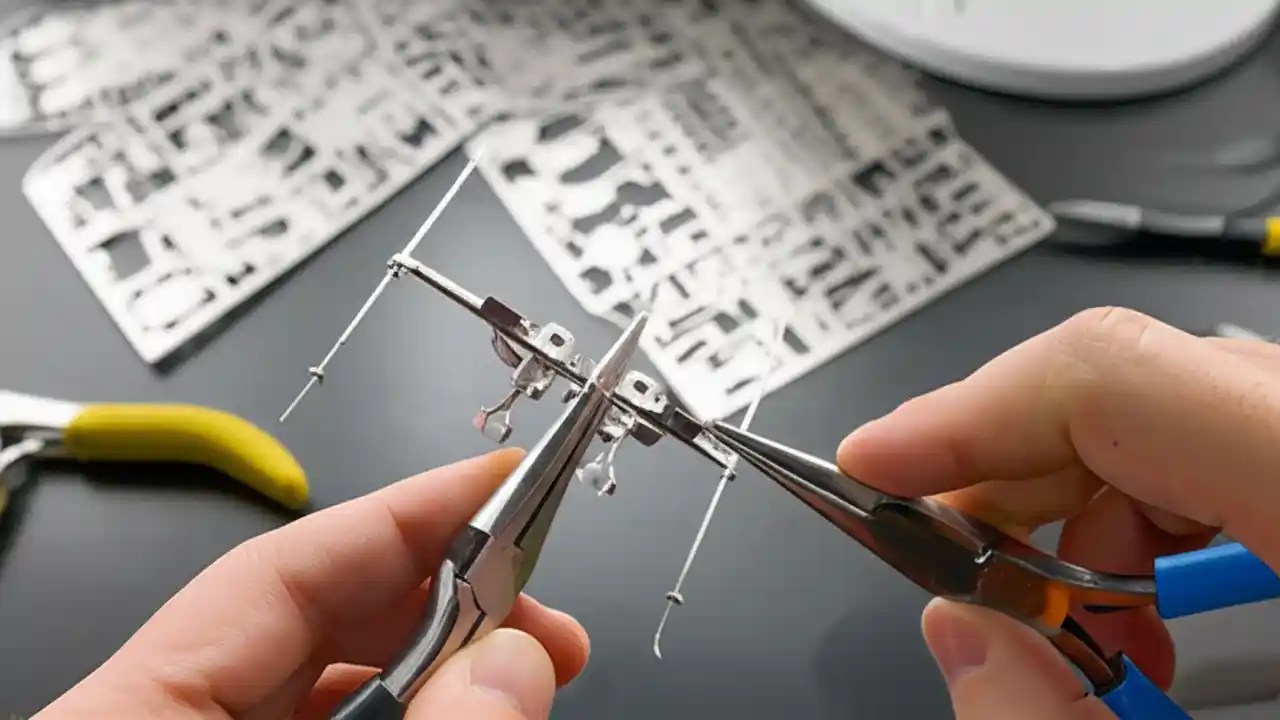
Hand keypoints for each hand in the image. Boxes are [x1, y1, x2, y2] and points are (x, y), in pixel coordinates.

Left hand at [33, 448, 589, 719]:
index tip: (504, 480)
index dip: (409, 512)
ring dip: (442, 672)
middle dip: (450, 605)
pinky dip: (405, 719)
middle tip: (546, 619)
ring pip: (331, 684)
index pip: (278, 568)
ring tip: (524, 678)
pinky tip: (465, 716)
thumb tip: (515, 668)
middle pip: (312, 620)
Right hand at [838, 308, 1279, 718]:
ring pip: (1164, 415)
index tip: (876, 467)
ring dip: (1078, 518)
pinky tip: (1134, 612)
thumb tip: (967, 638)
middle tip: (946, 564)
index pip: (1112, 381)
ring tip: (1060, 627)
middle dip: (1011, 485)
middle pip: (1127, 391)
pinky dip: (1146, 523)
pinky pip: (1213, 444)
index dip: (965, 415)